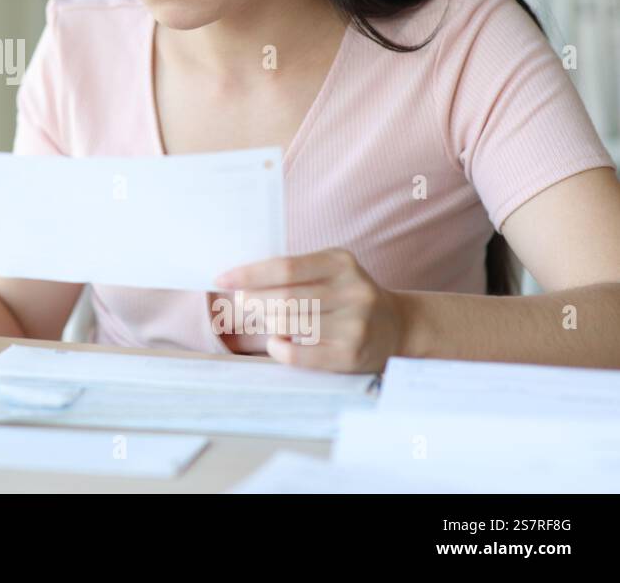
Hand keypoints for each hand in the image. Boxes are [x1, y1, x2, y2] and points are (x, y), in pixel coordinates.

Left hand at [213, 248, 404, 372]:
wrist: (398, 327)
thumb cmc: (347, 296)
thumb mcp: (330, 271)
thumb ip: (293, 272)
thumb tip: (239, 280)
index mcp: (341, 263)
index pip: (285, 267)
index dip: (249, 274)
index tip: (222, 278)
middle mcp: (352, 292)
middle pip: (285, 298)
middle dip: (254, 300)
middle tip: (243, 302)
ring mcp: (355, 325)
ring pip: (290, 325)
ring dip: (267, 322)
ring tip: (265, 318)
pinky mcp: (351, 355)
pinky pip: (300, 355)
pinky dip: (279, 348)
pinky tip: (276, 342)